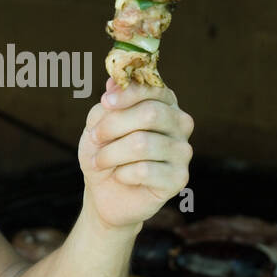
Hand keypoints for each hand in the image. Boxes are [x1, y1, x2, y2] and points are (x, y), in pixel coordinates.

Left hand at [79, 76, 193, 230]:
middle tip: (93, 137)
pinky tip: (120, 176)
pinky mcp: (179, 177)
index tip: (104, 101)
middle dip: (113, 126)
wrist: (105, 193)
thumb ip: (107, 106)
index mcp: (164, 102)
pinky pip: (145, 170)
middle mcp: (180, 123)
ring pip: (142, 143)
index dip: (128, 93)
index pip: (153, 88)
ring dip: (111, 153)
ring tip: (100, 161)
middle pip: (150, 114)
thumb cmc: (104, 152)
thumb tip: (113, 83)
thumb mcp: (96, 125)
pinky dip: (122, 173)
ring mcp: (183, 150)